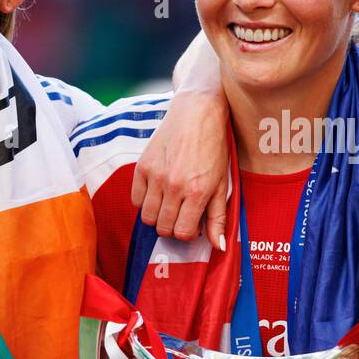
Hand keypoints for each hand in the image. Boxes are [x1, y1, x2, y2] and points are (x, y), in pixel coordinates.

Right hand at [132, 89, 228, 249]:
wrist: (198, 112)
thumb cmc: (214, 148)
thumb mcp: (223, 183)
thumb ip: (219, 217)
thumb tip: (219, 246)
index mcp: (197, 192)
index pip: (182, 233)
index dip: (187, 232)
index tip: (192, 222)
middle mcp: (174, 186)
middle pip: (163, 228)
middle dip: (172, 226)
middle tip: (181, 213)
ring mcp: (155, 176)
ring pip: (146, 217)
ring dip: (157, 215)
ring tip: (169, 203)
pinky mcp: (141, 166)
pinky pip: (134, 200)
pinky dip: (144, 201)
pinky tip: (157, 191)